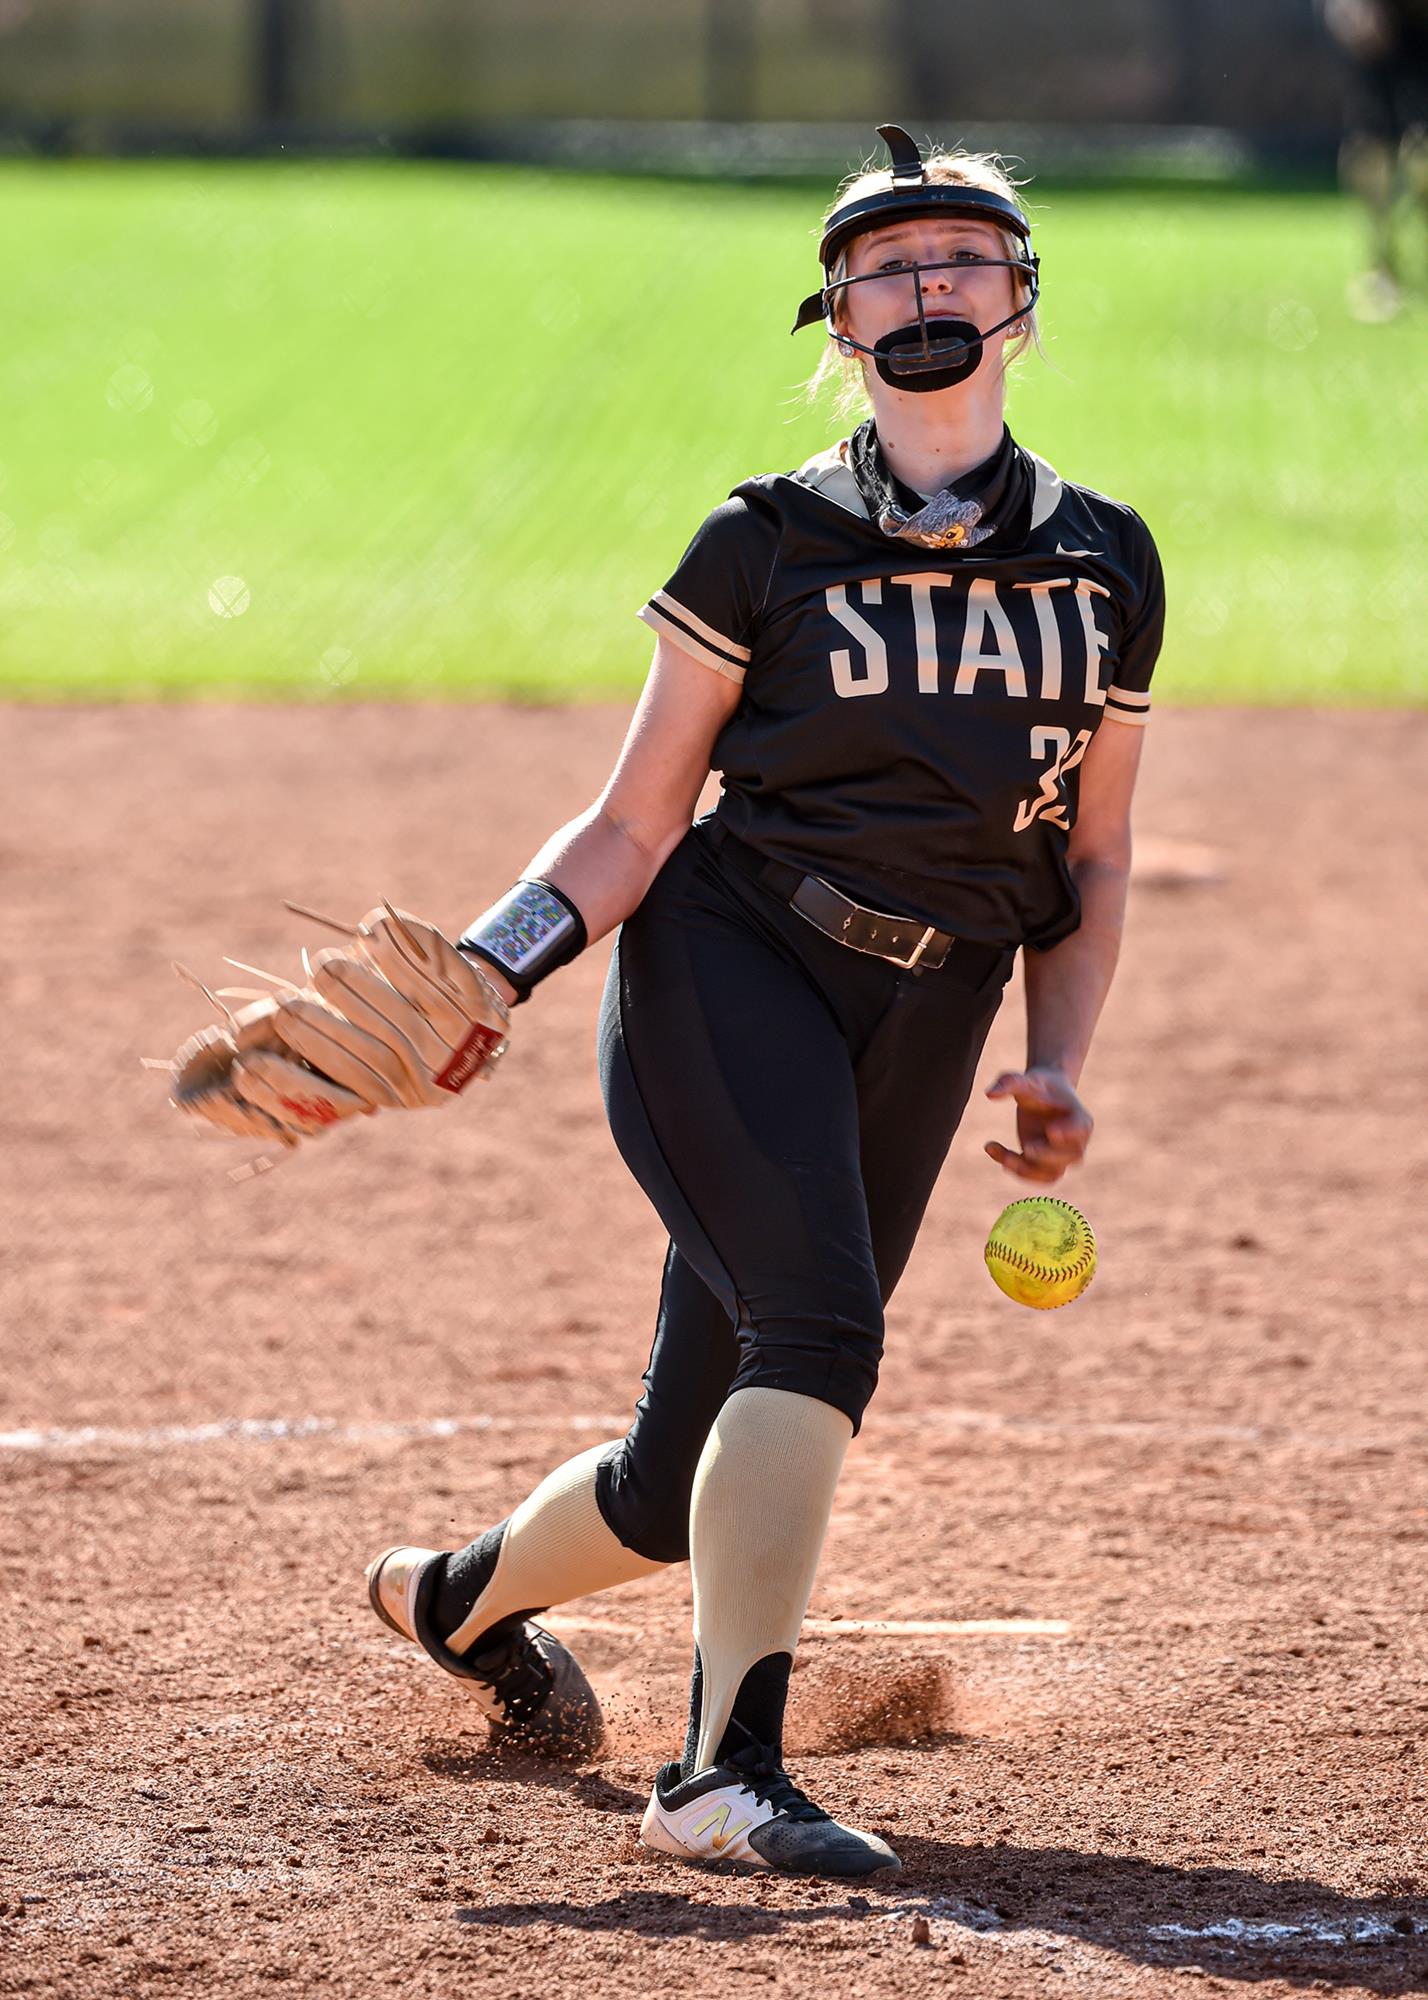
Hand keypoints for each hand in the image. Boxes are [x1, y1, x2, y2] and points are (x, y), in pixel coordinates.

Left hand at [984, 1067, 1092, 1183]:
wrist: (1041, 1095)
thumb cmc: (1038, 1086)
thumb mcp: (1024, 1080)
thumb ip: (1009, 1083)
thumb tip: (989, 1094)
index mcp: (1080, 1118)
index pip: (1081, 1129)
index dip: (1070, 1132)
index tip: (1051, 1131)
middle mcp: (1076, 1142)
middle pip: (1069, 1157)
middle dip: (1047, 1154)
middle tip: (1028, 1148)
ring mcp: (1061, 1157)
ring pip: (1051, 1174)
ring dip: (1026, 1169)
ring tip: (1000, 1154)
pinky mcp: (1044, 1166)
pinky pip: (1033, 1176)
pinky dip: (1013, 1167)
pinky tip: (991, 1147)